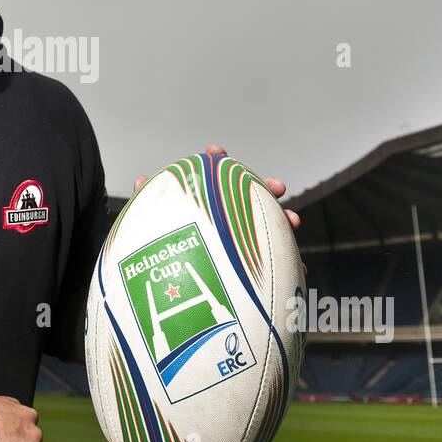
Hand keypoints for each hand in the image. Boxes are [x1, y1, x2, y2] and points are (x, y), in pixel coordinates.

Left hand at [134, 144, 305, 273]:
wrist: (175, 290)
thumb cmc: (166, 254)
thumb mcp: (153, 227)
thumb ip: (149, 203)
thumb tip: (141, 180)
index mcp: (204, 206)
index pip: (211, 177)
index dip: (215, 160)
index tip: (216, 151)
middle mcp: (226, 218)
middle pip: (250, 197)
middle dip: (267, 188)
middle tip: (278, 186)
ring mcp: (241, 240)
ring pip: (269, 227)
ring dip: (285, 220)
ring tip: (294, 222)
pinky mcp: (251, 265)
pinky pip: (273, 262)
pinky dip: (288, 262)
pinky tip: (300, 267)